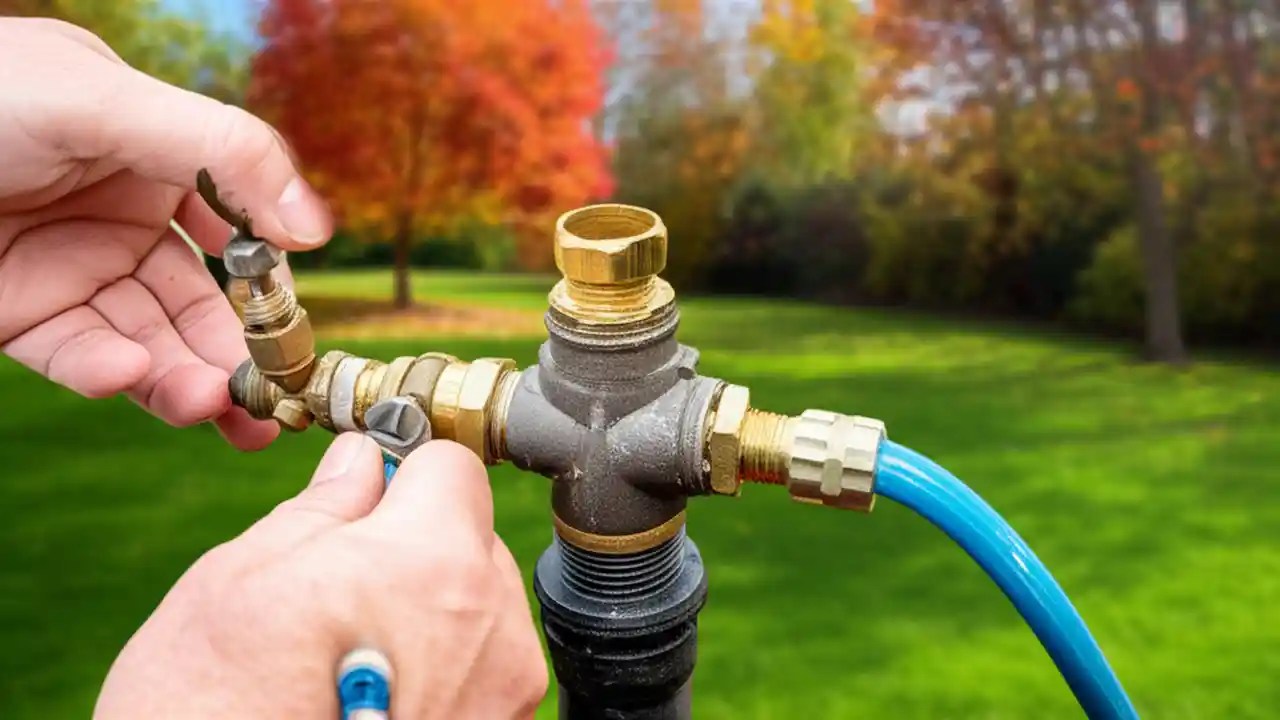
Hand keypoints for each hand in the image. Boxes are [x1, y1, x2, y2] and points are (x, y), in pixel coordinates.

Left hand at [0, 18, 333, 449]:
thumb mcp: (106, 104)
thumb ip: (224, 153)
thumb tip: (317, 228)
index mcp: (154, 155)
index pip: (237, 229)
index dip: (272, 280)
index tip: (297, 326)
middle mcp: (121, 217)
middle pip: (201, 300)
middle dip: (239, 354)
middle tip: (272, 401)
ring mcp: (72, 271)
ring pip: (150, 339)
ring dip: (186, 377)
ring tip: (215, 408)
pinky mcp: (22, 318)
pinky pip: (80, 355)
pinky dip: (108, 372)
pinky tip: (128, 373)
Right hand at [94, 435, 548, 717]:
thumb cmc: (211, 710)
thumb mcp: (239, 584)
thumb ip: (321, 511)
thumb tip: (362, 464)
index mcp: (432, 559)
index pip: (454, 466)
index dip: (406, 470)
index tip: (371, 495)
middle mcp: (490, 624)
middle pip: (472, 538)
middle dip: (418, 544)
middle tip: (342, 589)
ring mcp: (504, 691)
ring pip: (480, 605)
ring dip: (432, 609)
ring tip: (352, 657)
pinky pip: (482, 668)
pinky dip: (443, 668)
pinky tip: (377, 694)